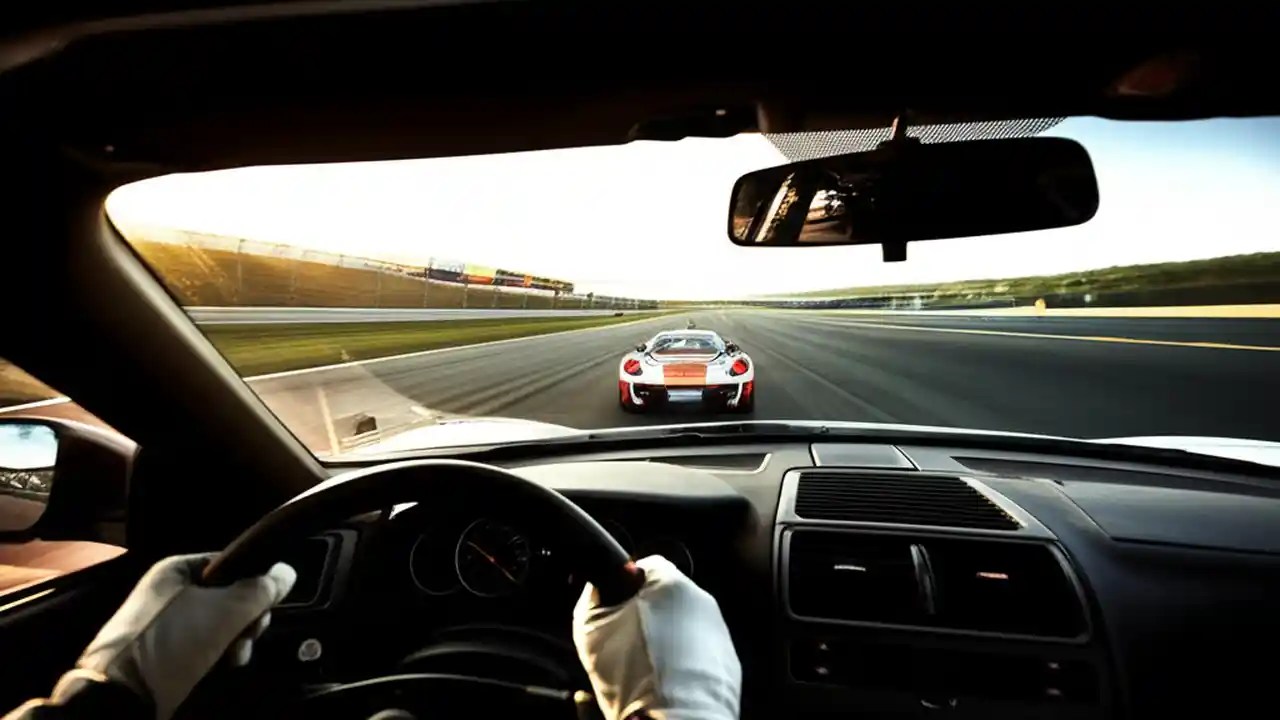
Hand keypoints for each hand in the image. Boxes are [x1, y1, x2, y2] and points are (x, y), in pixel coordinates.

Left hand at [75, 553, 295, 719]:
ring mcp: (165, 624)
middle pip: (229, 596)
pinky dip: (217, 655)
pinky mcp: (164, 652)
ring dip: (236, 640)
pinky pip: (202, 645)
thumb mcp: (225, 611)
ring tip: (235, 657)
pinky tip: (222, 666)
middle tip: (249, 635)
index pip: (232, 565)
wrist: (122, 695)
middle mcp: (169, 592)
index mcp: (177, 569)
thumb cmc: (174, 642)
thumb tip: (288, 572)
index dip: (255, 585)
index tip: (264, 608)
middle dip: (247, 619)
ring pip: (219, 624)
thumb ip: (261, 589)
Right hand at [572, 556, 740, 719]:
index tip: (613, 609)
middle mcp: (702, 600)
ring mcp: (719, 631)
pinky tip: (665, 683)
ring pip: (683, 626)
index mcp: (670, 582)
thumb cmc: (634, 675)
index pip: (644, 565)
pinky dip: (684, 663)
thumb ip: (595, 594)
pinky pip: (699, 652)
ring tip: (645, 669)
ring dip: (665, 640)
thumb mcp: (590, 628)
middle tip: (624, 643)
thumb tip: (599, 584)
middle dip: (645, 615)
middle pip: (665, 597)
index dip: (623, 586)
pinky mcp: (728, 661)